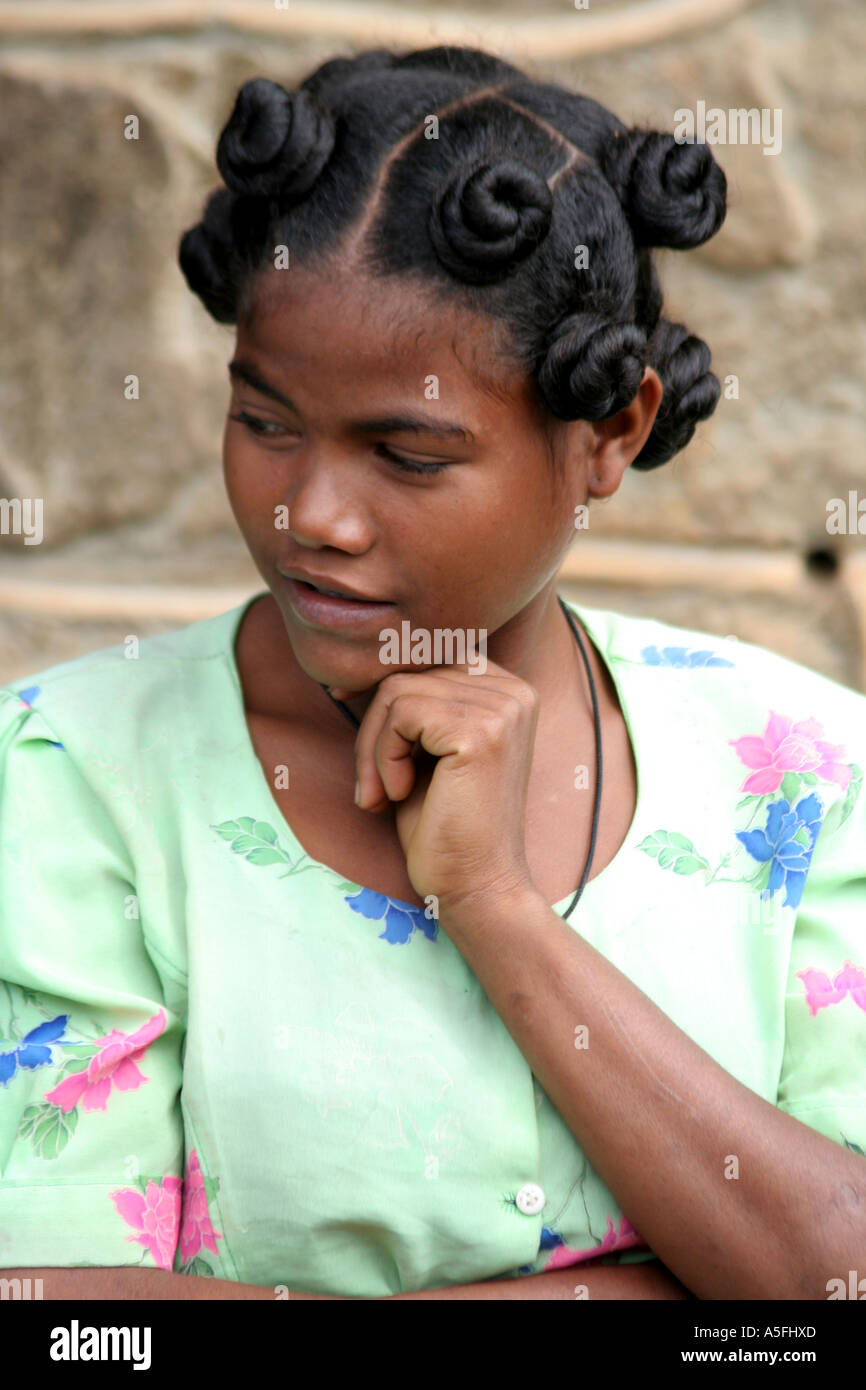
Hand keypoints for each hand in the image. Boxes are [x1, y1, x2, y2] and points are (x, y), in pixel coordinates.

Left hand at [345, 658, 542, 916]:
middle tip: (373, 787)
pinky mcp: (480, 732)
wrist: (476, 886)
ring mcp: (502, 708)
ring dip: (373, 749)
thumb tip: (354, 668)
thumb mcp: (423, 750)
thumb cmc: (444, 825)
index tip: (353, 721)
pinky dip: (383, 758)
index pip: (426, 657)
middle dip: (374, 730)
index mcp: (507, 689)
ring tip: (383, 795)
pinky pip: (400, 715)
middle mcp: (513, 689)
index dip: (383, 687)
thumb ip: (410, 703)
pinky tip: (398, 796)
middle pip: (408, 671)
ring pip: (396, 691)